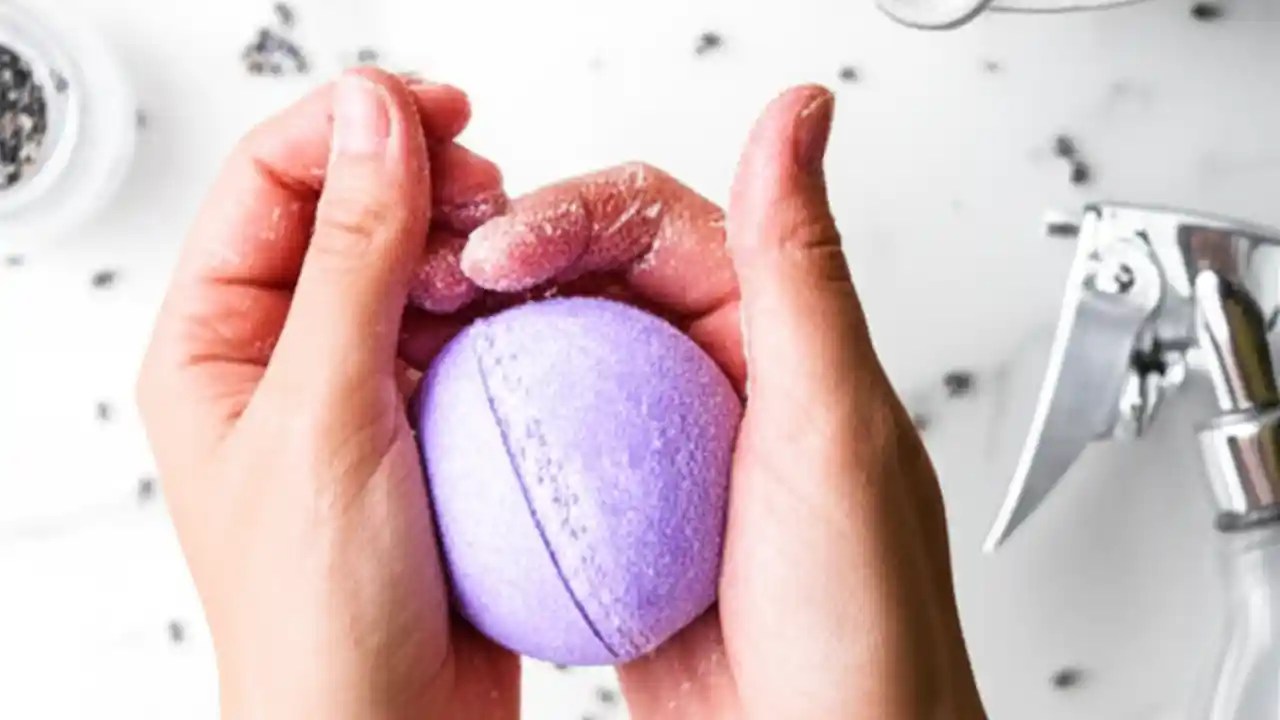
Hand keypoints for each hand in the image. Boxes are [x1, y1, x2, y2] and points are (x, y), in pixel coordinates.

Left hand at [138, 69, 518, 718]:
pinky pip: (466, 333)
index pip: (271, 183)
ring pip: (413, 268)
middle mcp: (282, 360)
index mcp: (215, 346)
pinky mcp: (430, 426)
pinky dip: (503, 308)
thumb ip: (350, 259)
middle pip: (346, 211)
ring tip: (513, 246)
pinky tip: (534, 310)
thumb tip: (372, 121)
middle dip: (418, 176)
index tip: (438, 109)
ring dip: (468, 241)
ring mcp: (361, 391)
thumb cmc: (319, 618)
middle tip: (489, 180)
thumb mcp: (324, 415)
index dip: (350, 126)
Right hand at [458, 86, 986, 718]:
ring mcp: (663, 452)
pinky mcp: (622, 516)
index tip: (500, 248)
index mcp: (780, 337)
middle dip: (509, 267)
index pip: (665, 226)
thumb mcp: (830, 424)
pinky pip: (541, 452)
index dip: (572, 214)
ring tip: (424, 349)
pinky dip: (491, 436)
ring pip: (558, 361)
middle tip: (440, 288)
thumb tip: (798, 117)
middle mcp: (721, 382)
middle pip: (596, 282)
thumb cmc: (862, 622)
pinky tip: (446, 438)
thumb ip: (800, 265)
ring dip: (489, 347)